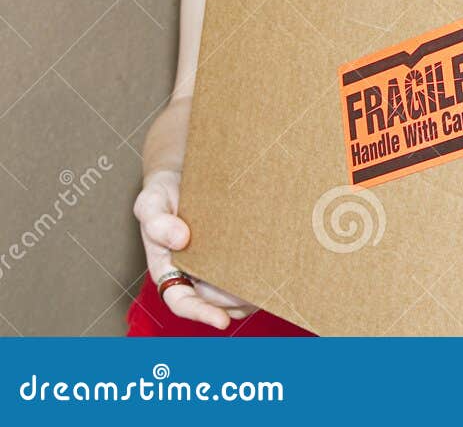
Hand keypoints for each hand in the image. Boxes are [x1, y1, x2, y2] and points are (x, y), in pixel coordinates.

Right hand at [132, 170, 258, 329]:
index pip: (182, 302)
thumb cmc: (162, 194)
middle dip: (235, 302)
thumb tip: (180, 240)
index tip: (221, 322)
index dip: (201, 313)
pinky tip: (275, 267)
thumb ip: (157, 222)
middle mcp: (191, 274)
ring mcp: (212, 266)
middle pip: (215, 301)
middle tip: (260, 293)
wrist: (181, 177)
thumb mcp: (150, 203)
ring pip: (233, 293)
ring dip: (251, 294)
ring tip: (272, 285)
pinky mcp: (233, 253)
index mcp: (167, 271)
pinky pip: (245, 272)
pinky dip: (259, 275)